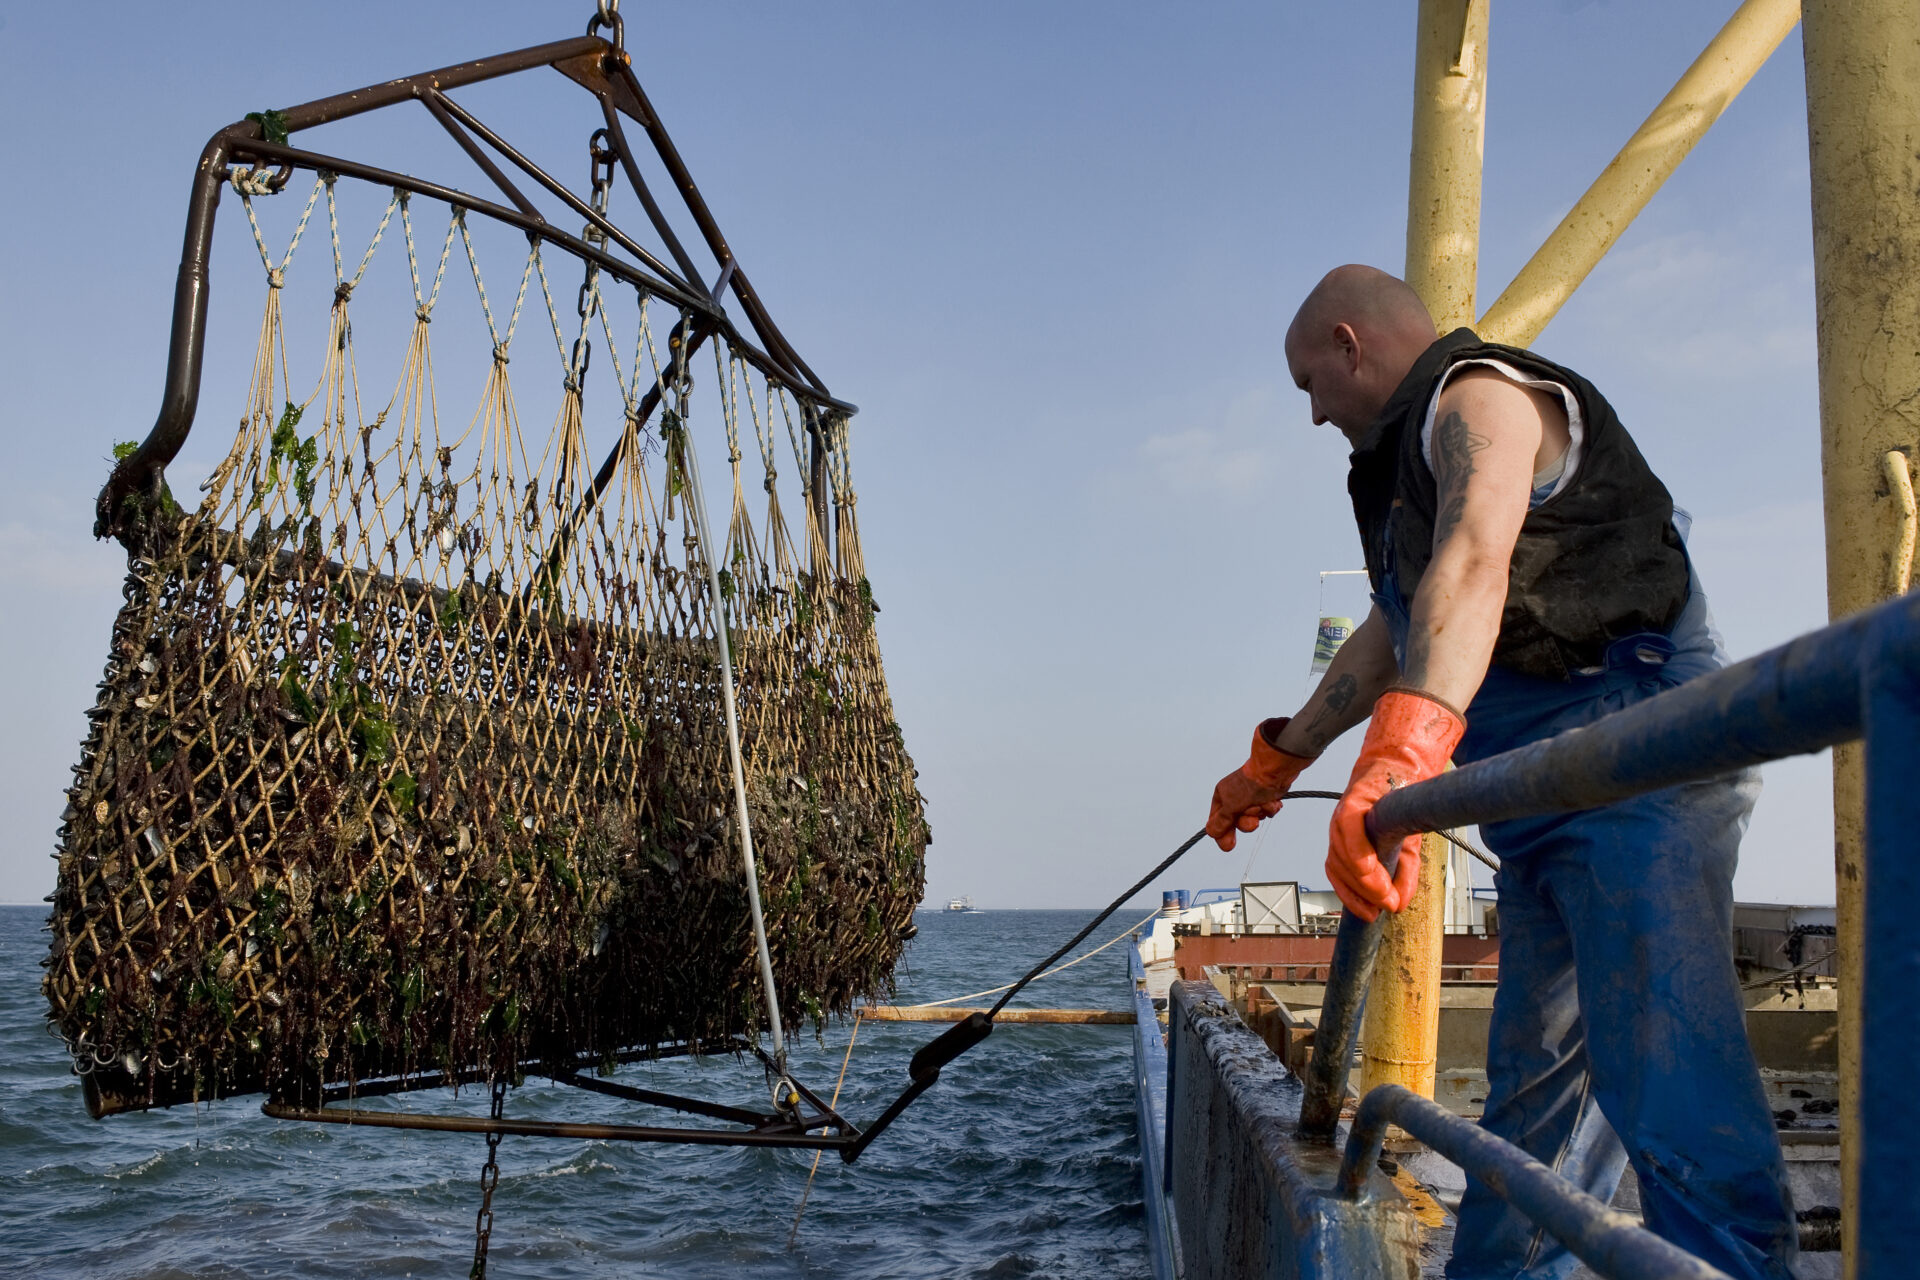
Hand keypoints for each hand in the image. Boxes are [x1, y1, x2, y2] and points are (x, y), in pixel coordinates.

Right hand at [1206, 718, 1314, 851]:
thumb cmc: (1250, 784)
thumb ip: (1221, 821)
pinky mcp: (1265, 797)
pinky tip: (1272, 801)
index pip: (1217, 820)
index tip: (1229, 846)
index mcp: (1222, 796)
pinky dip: (1270, 809)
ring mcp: (1251, 797)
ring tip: (1263, 804)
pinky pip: (1266, 812)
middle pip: (1237, 822)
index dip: (1223, 833)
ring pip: (1254, 818)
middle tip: (1253, 823)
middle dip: (1246, 822)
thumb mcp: (1231, 806)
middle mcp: (1235, 797)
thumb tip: (1210, 832)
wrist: (1275, 770)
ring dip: (1260, 814)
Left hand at [1327, 689, 1463, 920]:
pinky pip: (1347, 832)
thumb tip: (1397, 906)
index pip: (1339, 875)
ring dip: (1361, 880)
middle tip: (1381, 908)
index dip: (1350, 898)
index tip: (1369, 917)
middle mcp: (1339, 830)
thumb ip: (1402, 877)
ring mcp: (1343, 815)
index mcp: (1347, 842)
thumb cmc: (1400, 806)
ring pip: (1341, 855)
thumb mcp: (1407, 849)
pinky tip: (1372, 871)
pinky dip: (1357, 855)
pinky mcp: (1352, 801)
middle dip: (1358, 893)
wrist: (1404, 766)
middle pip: (1338, 868)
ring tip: (1383, 895)